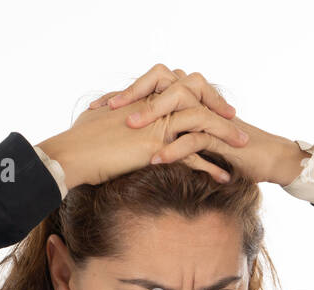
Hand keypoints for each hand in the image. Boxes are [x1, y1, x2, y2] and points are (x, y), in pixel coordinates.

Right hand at [36, 72, 246, 187]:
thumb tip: (112, 114)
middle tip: (236, 122)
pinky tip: (224, 178)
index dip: (199, 95)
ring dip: (225, 135)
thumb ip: (115, 112)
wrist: (70, 155)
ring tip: (243, 149)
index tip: (214, 107)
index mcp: (143, 98)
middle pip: (197, 97)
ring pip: (202, 122)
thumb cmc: (78, 140)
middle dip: (220, 109)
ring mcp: (156, 125)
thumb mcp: (99, 119)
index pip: (180, 88)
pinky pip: (193, 155)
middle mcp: (153, 107)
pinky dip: (211, 167)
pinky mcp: (156, 148)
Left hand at [103, 65, 308, 185]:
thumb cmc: (225, 150)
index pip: (153, 82)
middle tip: (112, 110)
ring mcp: (210, 116)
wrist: (263, 158)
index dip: (127, 91)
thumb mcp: (188, 139)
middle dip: (137, 94)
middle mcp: (198, 100)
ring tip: (130, 129)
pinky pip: (195, 137)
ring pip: (179, 105)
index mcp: (188, 98)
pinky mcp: (221, 136)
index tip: (99, 106)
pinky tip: (157, 160)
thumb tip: (129, 137)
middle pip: (165, 82)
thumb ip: (165, 132)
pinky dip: (175, 148)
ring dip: (152, 115)